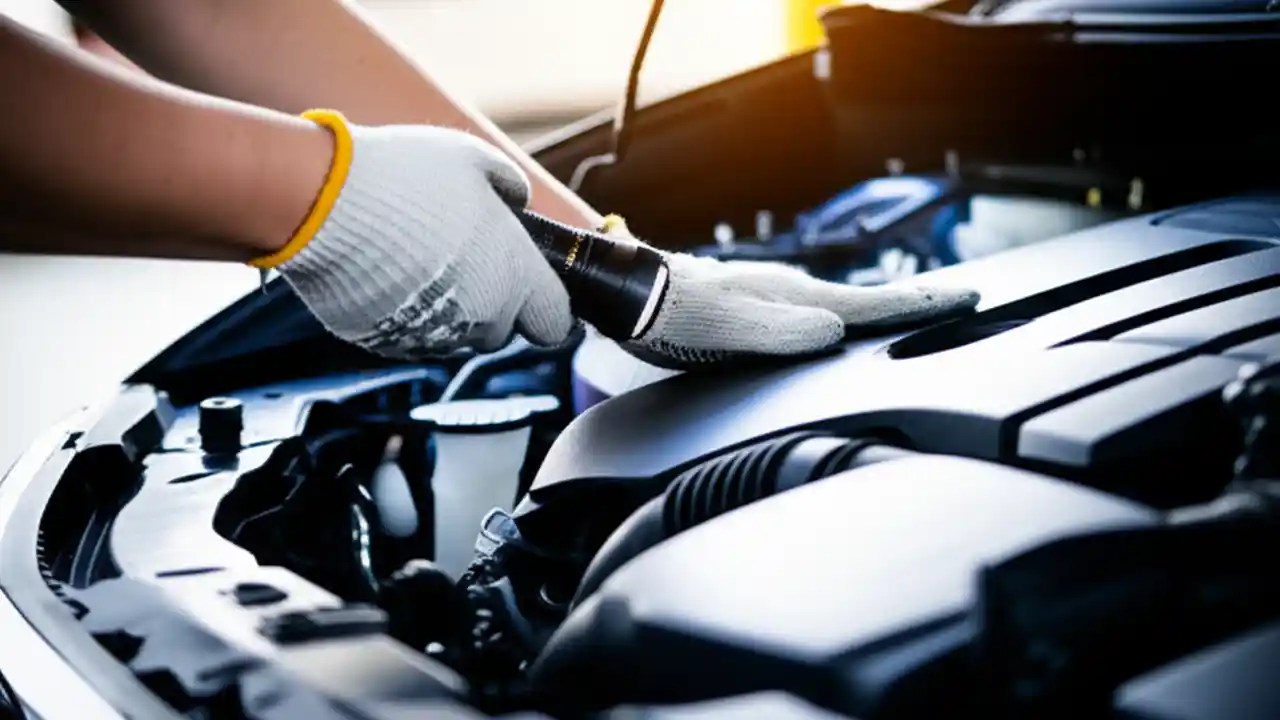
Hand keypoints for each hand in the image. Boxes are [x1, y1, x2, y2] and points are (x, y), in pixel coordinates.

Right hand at [276, 118, 572, 359]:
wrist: (322, 202)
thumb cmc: (401, 177)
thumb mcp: (474, 160)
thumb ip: (510, 186)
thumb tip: (517, 201)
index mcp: (514, 276)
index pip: (556, 324)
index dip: (548, 309)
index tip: (536, 295)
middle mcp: (480, 316)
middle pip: (503, 331)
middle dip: (493, 305)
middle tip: (465, 260)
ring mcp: (432, 336)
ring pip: (457, 338)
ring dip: (450, 312)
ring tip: (419, 260)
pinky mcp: (386, 343)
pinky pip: (411, 338)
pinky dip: (407, 317)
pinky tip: (388, 274)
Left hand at [605, 221, 979, 367]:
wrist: (631, 296)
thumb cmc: (674, 316)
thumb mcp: (731, 332)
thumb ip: (786, 334)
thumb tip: (837, 331)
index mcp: (795, 300)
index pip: (875, 303)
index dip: (923, 304)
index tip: (969, 298)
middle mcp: (791, 295)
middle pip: (869, 300)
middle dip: (916, 301)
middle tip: (959, 300)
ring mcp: (773, 299)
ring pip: (844, 304)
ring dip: (882, 308)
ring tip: (912, 310)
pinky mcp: (754, 309)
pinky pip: (815, 312)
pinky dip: (845, 315)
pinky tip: (838, 326)